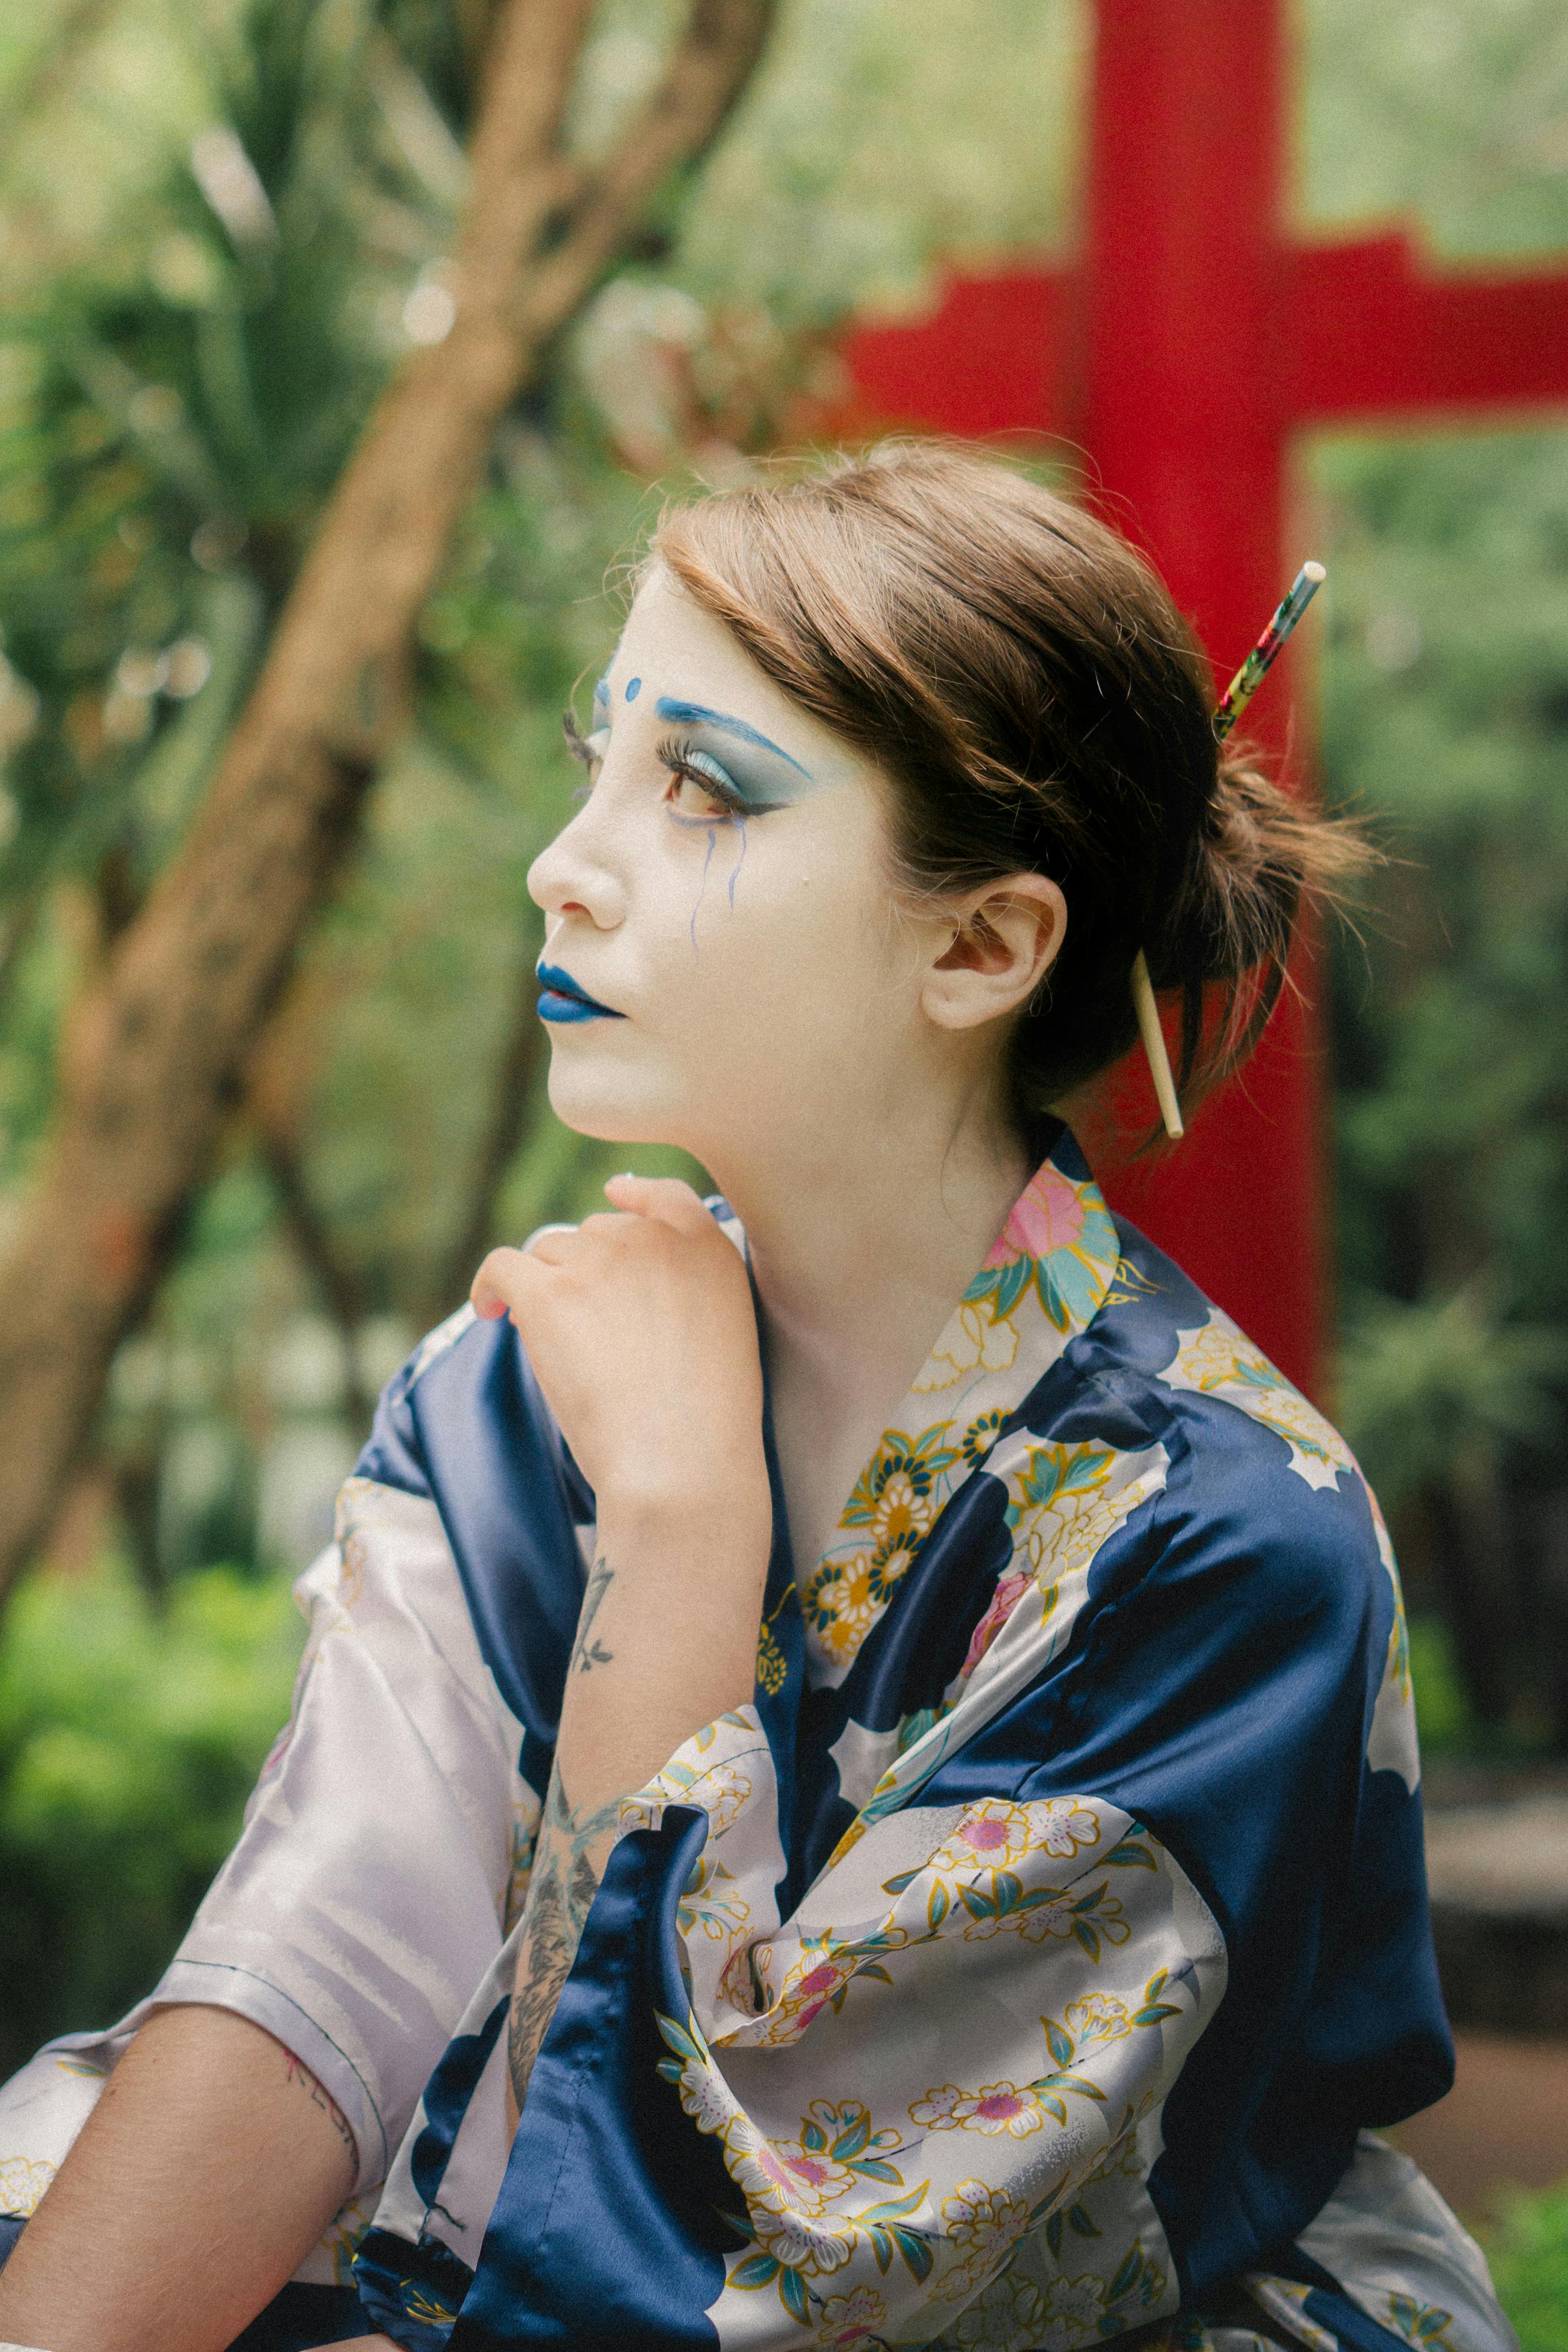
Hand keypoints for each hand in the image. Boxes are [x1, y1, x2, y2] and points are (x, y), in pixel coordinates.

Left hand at [471, 1176, 766, 1515]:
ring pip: (550, 1250)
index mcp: (709, 1248)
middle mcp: (653, 1239)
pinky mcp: (547, 1292)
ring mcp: (598, 1261)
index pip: (666, 1195)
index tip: (615, 1194)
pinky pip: (502, 1265)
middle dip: (585, 1267)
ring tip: (551, 1342)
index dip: (635, 1194)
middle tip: (583, 1325)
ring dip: (545, 1285)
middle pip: (597, 1231)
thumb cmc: (706, 1424)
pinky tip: (489, 1312)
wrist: (680, 1463)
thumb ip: (686, 1291)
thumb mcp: (726, 1335)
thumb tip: (607, 1279)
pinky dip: (490, 1285)